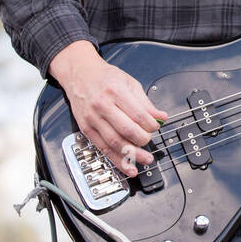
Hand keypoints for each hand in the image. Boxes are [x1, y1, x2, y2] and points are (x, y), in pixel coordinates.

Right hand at [50, 40, 167, 177]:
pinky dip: (116, 160)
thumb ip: (145, 102)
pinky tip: (127, 166)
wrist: (79, 74)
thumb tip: (161, 117)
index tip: (156, 127)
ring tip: (145, 160)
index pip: (138, 114)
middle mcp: (102, 106)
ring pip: (114, 143)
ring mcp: (92, 119)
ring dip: (132, 155)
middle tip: (150, 141)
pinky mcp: (86, 129)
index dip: (151, 125)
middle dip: (143, 140)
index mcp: (116, 91)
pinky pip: (102, 148)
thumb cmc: (105, 77)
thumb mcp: (129, 82)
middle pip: (126, 130)